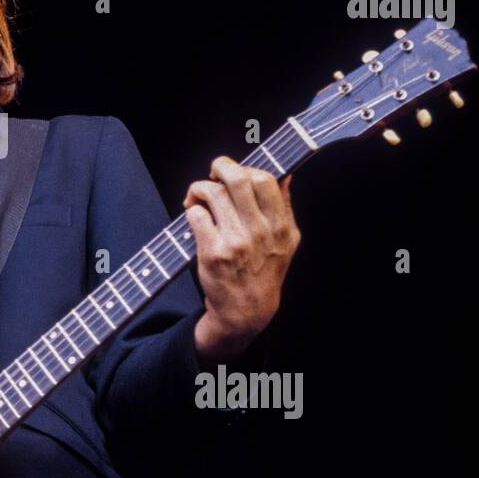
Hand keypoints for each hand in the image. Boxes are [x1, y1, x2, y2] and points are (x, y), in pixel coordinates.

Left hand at [183, 156, 300, 363]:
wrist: (246, 310)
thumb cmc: (264, 271)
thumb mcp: (287, 241)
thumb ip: (285, 207)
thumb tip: (284, 176)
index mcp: (280, 225)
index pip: (265, 179)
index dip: (245, 168)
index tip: (235, 175)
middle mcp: (260, 231)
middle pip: (237, 178)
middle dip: (219, 167)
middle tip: (212, 175)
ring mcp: (236, 242)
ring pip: (212, 193)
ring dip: (199, 189)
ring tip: (198, 198)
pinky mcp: (213, 252)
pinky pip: (196, 215)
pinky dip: (191, 209)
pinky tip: (194, 216)